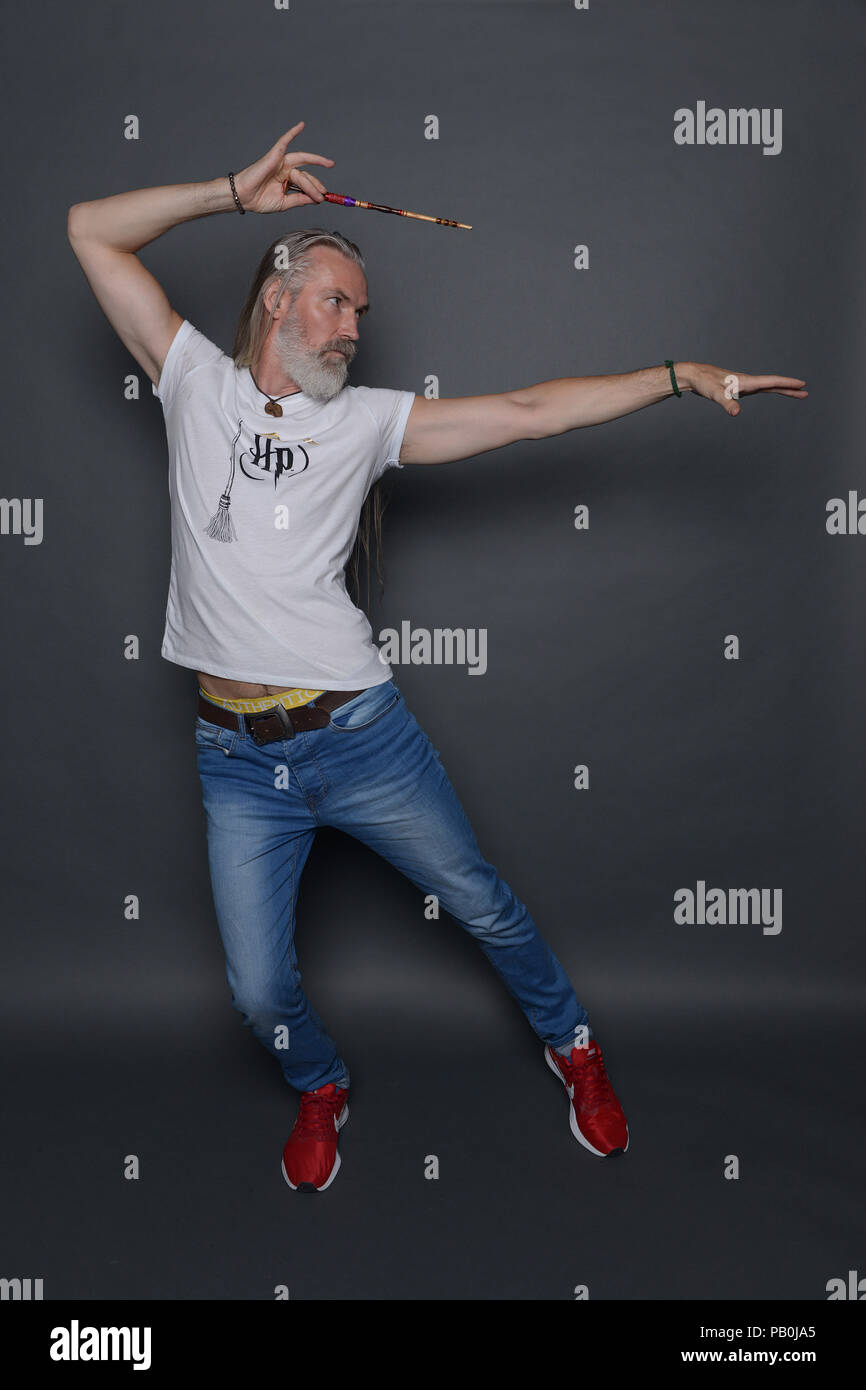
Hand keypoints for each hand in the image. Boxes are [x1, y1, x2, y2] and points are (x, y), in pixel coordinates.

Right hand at [232, 122, 333, 213]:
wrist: (244, 197)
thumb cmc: (259, 200)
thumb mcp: (285, 203)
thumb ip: (300, 199)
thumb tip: (316, 199)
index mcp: (287, 179)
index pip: (306, 180)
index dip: (315, 189)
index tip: (322, 198)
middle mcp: (285, 168)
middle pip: (306, 173)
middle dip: (316, 184)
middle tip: (324, 195)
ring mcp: (280, 161)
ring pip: (301, 166)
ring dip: (311, 180)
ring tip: (320, 191)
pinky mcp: (274, 155)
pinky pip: (284, 140)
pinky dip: (292, 132)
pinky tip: (302, 125)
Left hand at [679, 362, 807, 415]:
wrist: (695, 375)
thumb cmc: (705, 383)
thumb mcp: (716, 395)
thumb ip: (727, 403)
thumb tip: (736, 413)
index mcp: (747, 381)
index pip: (771, 382)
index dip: (787, 383)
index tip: (802, 384)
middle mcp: (748, 382)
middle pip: (774, 385)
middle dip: (790, 389)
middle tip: (806, 393)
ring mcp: (744, 384)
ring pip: (768, 387)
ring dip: (783, 390)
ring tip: (797, 394)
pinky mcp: (739, 388)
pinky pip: (760, 389)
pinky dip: (770, 390)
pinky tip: (772, 391)